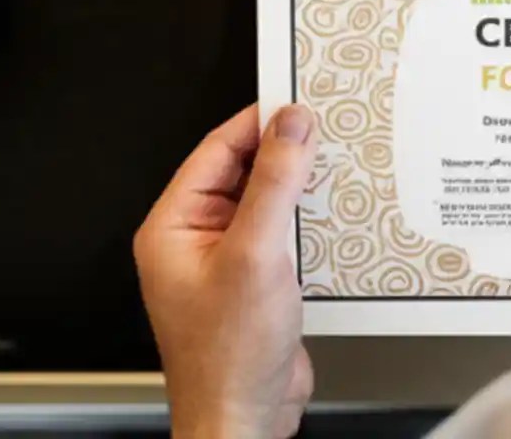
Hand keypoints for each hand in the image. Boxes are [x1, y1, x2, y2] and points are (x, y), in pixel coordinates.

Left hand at [134, 104, 317, 438]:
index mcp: (174, 226)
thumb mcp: (255, 255)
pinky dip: (309, 222)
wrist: (244, 416)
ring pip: (267, 203)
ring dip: (301, 189)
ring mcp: (227, 261)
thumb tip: (289, 127)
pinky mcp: (257, 282)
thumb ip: (274, 185)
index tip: (296, 104)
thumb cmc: (228, 356)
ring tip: (335, 171)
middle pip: (243, 174)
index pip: (216, 152)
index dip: (257, 124)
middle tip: (325, 134)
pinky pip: (283, 235)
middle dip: (285, 154)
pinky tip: (336, 217)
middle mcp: (196, 240)